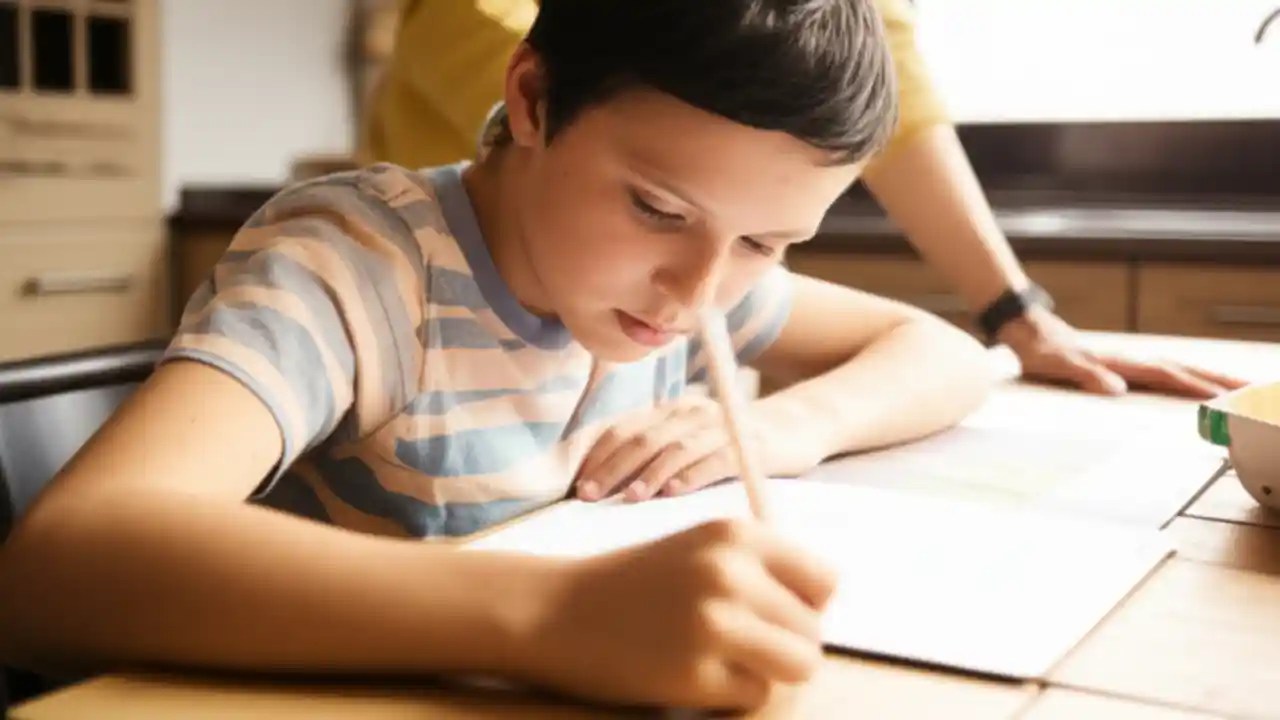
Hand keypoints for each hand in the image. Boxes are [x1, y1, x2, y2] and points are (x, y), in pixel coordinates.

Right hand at [521, 519, 835, 709]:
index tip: (774, 612)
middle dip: (784, 643)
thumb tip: (820, 610)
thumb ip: (758, 568)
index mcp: (736, 535)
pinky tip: (690, 671)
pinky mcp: (695, 675)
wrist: (556, 611)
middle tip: (738, 643)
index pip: (825, 580)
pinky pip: (754, 696)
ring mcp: (714, 625)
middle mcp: (730, 573)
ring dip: (769, 671)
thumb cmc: (635, 583)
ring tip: (727, 660)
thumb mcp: (699, 549)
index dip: (805, 603)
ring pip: (800, 665)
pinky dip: (729, 694)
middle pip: (814, 629)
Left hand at [574, 395, 823, 502]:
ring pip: (677, 449)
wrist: (795, 426)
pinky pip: (716, 459)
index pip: (625, 430)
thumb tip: (607, 484)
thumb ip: (654, 452)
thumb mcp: (690, 439)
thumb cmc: (732, 442)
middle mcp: (691, 414)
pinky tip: (675, 492)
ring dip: (649, 474)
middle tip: (589, 496)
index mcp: (670, 412)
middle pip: (644, 439)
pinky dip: (693, 475)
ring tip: (628, 498)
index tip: (576, 486)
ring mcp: (721, 429)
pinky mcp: (750, 447)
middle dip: (612, 469)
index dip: (598, 457)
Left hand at [999, 307, 1248, 398]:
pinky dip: (1187, 380)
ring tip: (1241, 390)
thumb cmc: (1040, 350)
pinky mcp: (1123, 366)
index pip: (1167, 375)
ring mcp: (1129, 362)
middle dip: (1219, 381)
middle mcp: (1131, 361)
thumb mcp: (1057, 365)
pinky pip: (1164, 373)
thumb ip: (1086, 374)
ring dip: (1210, 378)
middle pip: (1185, 370)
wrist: (1027, 329)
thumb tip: (1117, 390)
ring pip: (1179, 369)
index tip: (1224, 399)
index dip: (1195, 387)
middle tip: (1255, 391)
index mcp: (1121, 363)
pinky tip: (1196, 389)